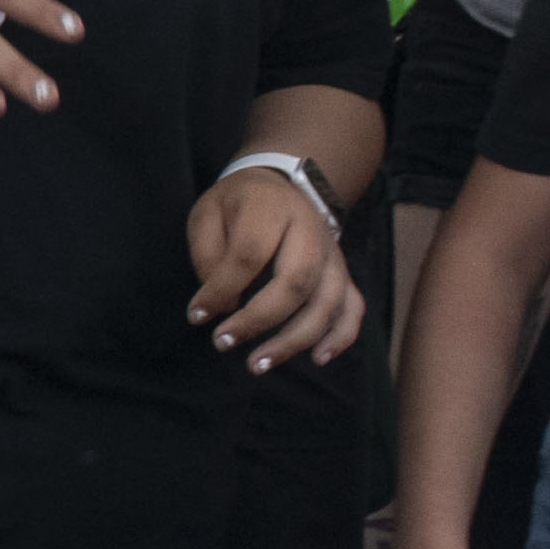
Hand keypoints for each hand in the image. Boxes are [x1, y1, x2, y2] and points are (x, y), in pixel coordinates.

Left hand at [183, 168, 362, 373]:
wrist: (281, 184)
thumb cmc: (237, 206)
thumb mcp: (208, 215)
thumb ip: (209, 256)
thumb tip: (221, 306)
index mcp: (271, 207)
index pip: (249, 253)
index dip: (221, 289)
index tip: (196, 315)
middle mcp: (310, 230)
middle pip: (294, 282)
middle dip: (258, 321)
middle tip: (223, 343)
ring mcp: (332, 253)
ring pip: (326, 302)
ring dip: (294, 340)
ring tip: (258, 364)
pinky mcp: (343, 273)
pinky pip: (353, 307)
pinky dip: (340, 336)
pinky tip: (318, 358)